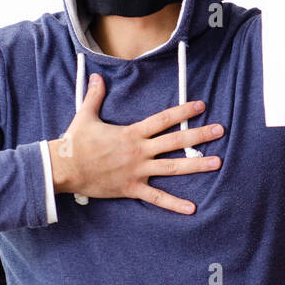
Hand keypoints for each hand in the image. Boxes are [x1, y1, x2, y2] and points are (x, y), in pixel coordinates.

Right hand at [48, 73, 222, 214]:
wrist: (64, 168)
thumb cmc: (75, 143)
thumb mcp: (86, 116)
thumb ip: (95, 96)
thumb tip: (95, 77)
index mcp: (132, 133)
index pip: (163, 119)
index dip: (183, 111)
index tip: (201, 106)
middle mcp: (140, 151)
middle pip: (175, 141)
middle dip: (199, 135)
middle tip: (220, 130)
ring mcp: (138, 170)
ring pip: (173, 167)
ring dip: (196, 165)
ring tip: (217, 163)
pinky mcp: (132, 188)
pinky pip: (157, 198)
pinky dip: (174, 204)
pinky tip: (192, 208)